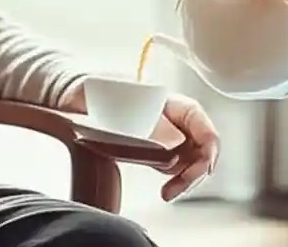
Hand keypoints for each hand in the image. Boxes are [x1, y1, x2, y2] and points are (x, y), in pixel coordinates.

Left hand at [60, 83, 219, 200]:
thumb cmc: (98, 94)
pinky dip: (178, 183)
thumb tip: (163, 139)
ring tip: (168, 194)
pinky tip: (166, 191)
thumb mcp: (113, 102)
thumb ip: (135, 118)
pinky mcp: (161, 152)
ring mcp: (171, 137)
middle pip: (202, 148)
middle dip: (195, 172)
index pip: (202, 124)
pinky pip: (178, 169)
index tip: (202, 168)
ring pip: (193, 162)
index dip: (207, 148)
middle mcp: (177, 120)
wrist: (80, 102)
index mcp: (172, 103)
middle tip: (175, 190)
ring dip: (187, 181)